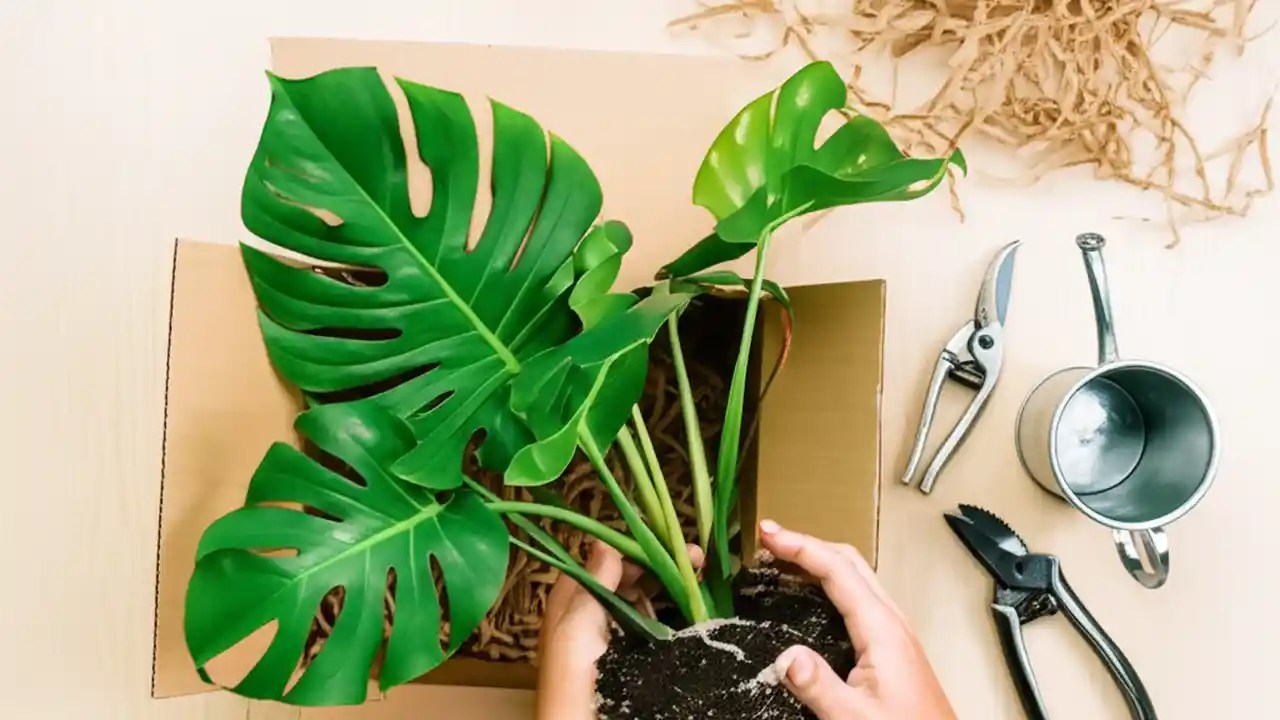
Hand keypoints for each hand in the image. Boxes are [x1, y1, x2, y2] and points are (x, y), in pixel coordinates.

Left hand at [536, 540, 699, 719]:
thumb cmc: (574, 673)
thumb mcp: (577, 624)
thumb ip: (592, 582)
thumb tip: (606, 543)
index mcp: (571, 600)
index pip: (601, 560)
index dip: (632, 548)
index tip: (665, 540)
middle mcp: (589, 612)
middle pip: (625, 577)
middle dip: (658, 563)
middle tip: (695, 557)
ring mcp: (612, 633)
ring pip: (641, 597)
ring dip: (667, 582)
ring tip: (700, 572)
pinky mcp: (629, 652)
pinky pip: (651, 621)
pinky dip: (669, 608)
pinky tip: (690, 603)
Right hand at [760, 519, 956, 719]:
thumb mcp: (854, 719)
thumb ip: (818, 686)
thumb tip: (784, 655)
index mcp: (882, 628)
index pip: (837, 570)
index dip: (800, 546)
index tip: (766, 532)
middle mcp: (890, 621)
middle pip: (849, 562)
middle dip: (808, 544)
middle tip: (768, 541)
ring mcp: (894, 632)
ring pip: (856, 578)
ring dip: (819, 561)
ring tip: (782, 562)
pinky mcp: (892, 647)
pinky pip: (858, 599)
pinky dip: (829, 584)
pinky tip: (810, 598)